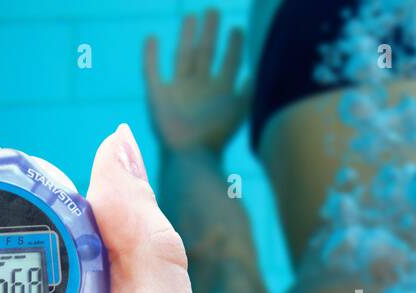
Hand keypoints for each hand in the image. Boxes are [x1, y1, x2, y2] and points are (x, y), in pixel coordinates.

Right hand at [144, 9, 251, 153]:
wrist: (191, 155)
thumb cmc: (218, 136)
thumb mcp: (240, 108)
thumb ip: (252, 87)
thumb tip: (265, 65)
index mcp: (219, 93)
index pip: (228, 63)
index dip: (234, 46)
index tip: (239, 28)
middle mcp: (199, 89)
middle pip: (205, 54)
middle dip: (210, 33)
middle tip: (214, 10)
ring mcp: (178, 91)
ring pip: (182, 56)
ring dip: (186, 36)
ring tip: (190, 16)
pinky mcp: (157, 96)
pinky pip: (152, 71)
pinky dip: (150, 55)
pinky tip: (152, 38)